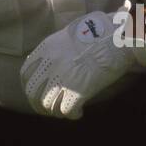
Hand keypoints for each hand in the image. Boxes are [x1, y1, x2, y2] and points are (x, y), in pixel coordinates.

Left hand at [20, 2, 145, 118]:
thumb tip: (61, 54)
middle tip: (48, 108)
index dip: (29, 85)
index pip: (26, 72)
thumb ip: (61, 45)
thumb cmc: (102, 30)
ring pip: (47, 105)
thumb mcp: (72, 31)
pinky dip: (72, 115)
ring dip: (54, 112)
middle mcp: (50, 65)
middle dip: (38, 104)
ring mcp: (62, 80)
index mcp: (47, 49)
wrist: (119, 39)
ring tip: (64, 112)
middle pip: (32, 93)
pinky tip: (79, 112)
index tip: (37, 91)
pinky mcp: (77, 93)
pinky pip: (66, 111)